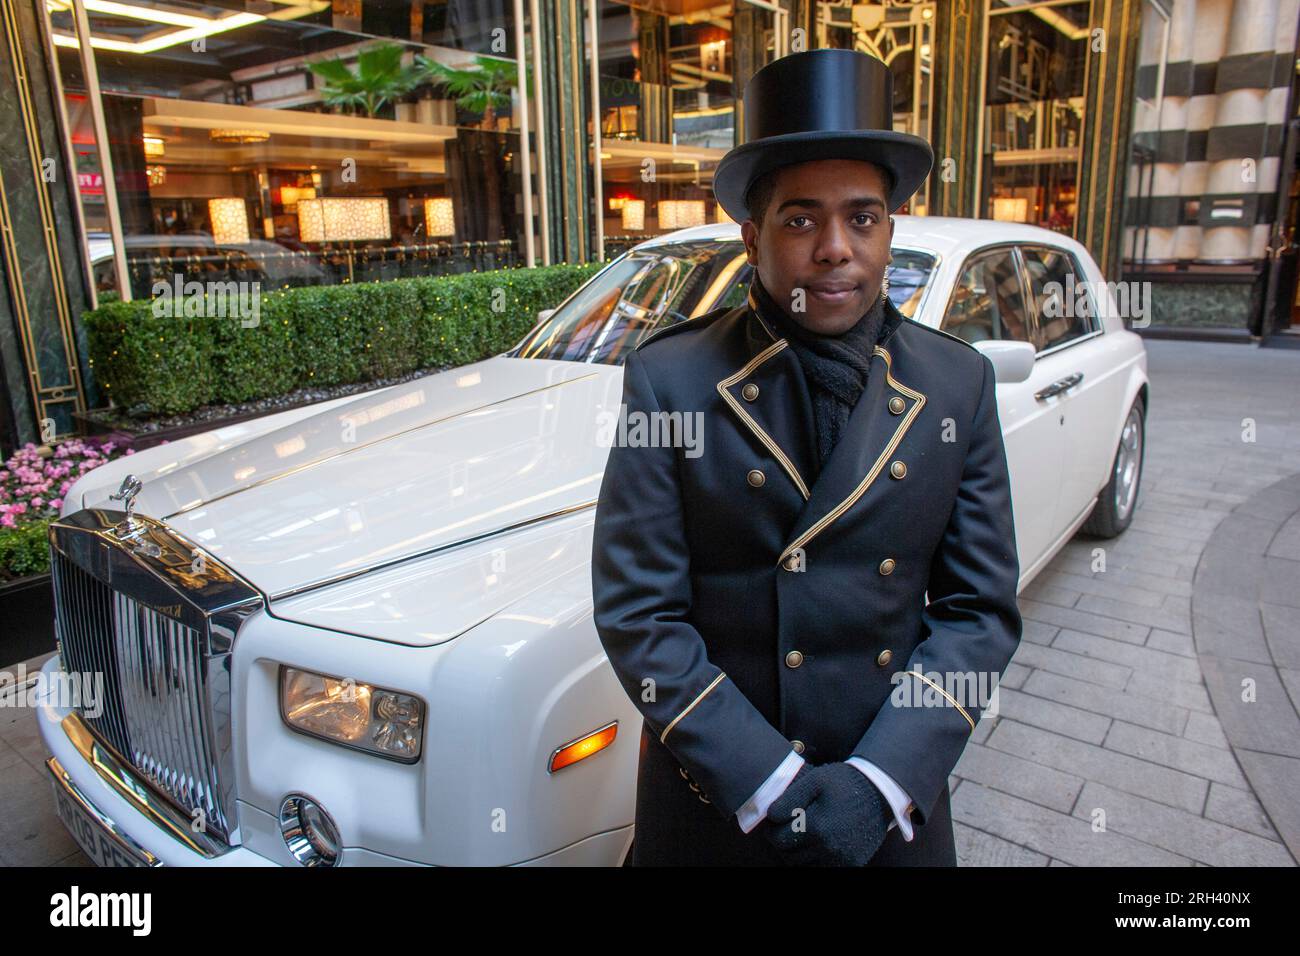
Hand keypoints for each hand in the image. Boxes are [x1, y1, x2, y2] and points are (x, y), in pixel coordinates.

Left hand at [760, 761, 891, 865]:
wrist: (879, 792)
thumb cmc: (844, 782)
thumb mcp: (816, 780)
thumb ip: (790, 798)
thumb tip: (771, 816)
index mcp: (817, 827)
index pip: (779, 840)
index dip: (772, 830)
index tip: (775, 821)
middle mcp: (830, 849)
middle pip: (790, 856)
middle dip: (784, 842)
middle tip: (787, 827)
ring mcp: (843, 859)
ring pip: (804, 866)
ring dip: (798, 853)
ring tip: (801, 834)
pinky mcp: (853, 864)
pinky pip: (824, 868)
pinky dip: (816, 859)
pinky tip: (817, 843)